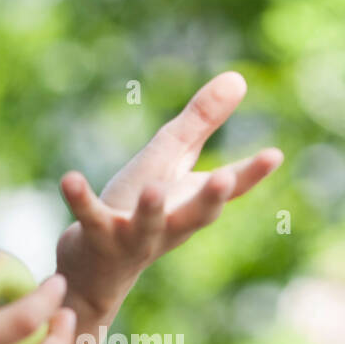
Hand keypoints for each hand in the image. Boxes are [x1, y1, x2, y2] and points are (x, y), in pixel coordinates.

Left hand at [56, 71, 283, 310]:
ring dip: (151, 210)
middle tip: (222, 179)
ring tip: (152, 190)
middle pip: (196, 215)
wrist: (95, 266)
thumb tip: (238, 78)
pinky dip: (80, 200)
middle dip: (210, 199)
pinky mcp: (97, 238)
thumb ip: (200, 123)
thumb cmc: (139, 206)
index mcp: (191, 204)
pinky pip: (89, 218)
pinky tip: (70, 178)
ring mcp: (134, 236)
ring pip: (147, 227)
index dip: (252, 173)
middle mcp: (170, 225)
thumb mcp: (169, 160)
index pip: (229, 189)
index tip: (274, 153)